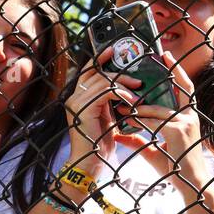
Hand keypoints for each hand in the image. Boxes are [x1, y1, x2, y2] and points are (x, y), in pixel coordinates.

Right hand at [64, 48, 143, 172]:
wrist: (90, 163)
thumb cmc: (102, 142)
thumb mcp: (109, 117)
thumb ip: (113, 102)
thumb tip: (129, 88)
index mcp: (80, 97)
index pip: (89, 71)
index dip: (100, 59)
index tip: (113, 50)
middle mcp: (74, 97)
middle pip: (97, 73)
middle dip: (120, 73)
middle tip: (139, 81)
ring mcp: (77, 102)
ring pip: (103, 80)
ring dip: (124, 84)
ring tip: (139, 93)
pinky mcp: (84, 109)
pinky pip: (106, 92)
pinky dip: (122, 95)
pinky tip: (133, 103)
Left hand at [126, 50, 203, 179]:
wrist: (191, 185)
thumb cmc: (176, 170)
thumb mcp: (154, 151)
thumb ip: (138, 141)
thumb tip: (119, 136)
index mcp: (188, 118)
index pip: (184, 90)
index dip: (178, 72)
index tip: (167, 57)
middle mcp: (191, 117)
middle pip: (182, 87)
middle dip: (173, 69)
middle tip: (162, 54)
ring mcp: (186, 124)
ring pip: (157, 109)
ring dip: (137, 108)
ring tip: (120, 104)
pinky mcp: (178, 132)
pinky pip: (154, 122)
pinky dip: (139, 121)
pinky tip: (128, 121)